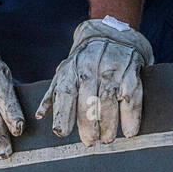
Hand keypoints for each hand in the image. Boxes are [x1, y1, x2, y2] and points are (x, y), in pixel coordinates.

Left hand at [37, 17, 152, 145]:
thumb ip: (53, 93)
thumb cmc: (85, 57)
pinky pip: (132, 94)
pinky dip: (131, 115)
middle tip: (90, 142)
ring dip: (108, 122)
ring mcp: (112, 67)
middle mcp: (90, 67)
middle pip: (87, 99)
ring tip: (107, 139)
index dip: (63, 113)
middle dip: (88, 124)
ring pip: (109, 98)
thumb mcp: (66, 69)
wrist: (111, 30)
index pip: (65, 92)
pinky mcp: (131, 69)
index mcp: (71, 69)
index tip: (61, 132)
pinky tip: (129, 130)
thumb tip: (40, 115)